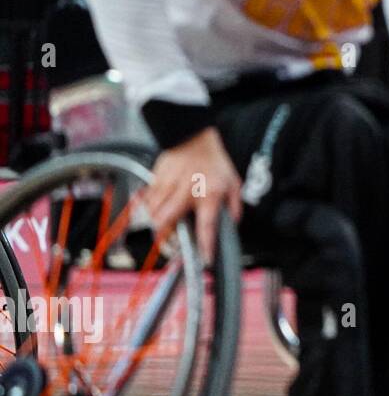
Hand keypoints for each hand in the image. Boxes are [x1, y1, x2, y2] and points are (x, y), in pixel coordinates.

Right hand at [143, 127, 242, 263]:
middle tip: (170, 242)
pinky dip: (148, 208)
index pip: (207, 226)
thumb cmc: (214, 161)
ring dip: (156, 223)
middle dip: (164, 237)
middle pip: (165, 222)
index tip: (204, 260)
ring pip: (153, 213)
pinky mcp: (156, 179)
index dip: (206, 246)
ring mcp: (169, 185)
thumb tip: (233, 224)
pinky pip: (146, 199)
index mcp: (209, 194)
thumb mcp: (233, 182)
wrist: (193, 135)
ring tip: (164, 225)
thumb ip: (235, 206)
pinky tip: (155, 209)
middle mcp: (187, 192)